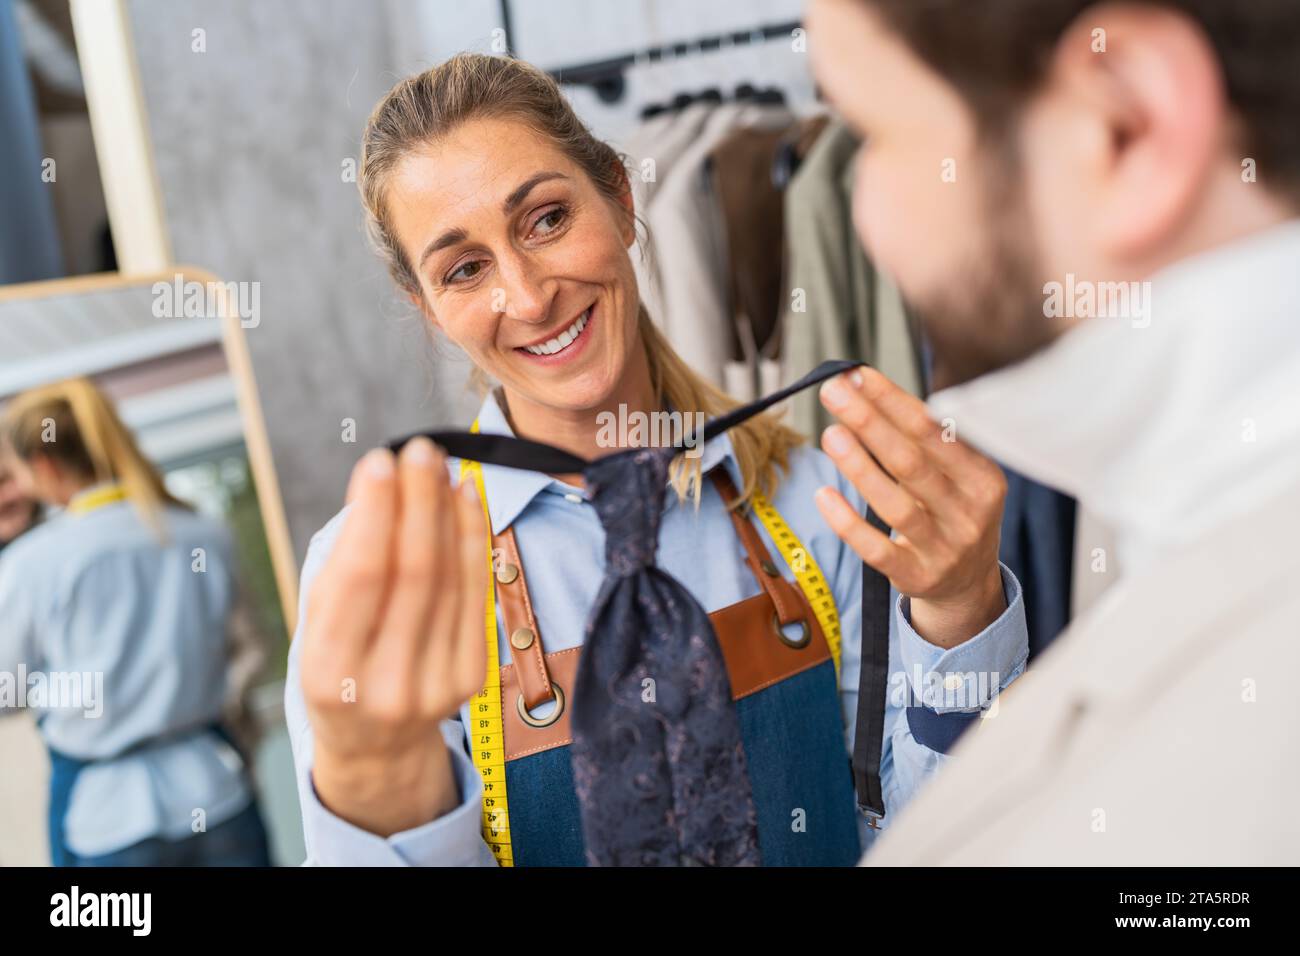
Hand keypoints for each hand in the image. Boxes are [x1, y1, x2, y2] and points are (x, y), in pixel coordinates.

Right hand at [299, 438, 489, 835]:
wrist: (376, 750)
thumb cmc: (339, 670)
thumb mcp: (318, 627)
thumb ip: (343, 564)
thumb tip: (379, 485)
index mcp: (330, 674)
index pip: (361, 577)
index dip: (374, 513)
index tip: (379, 462)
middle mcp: (384, 684)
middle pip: (414, 573)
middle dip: (417, 501)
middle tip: (419, 451)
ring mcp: (434, 685)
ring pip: (450, 580)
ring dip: (447, 512)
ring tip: (439, 466)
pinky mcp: (470, 679)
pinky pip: (476, 595)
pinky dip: (474, 539)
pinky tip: (467, 500)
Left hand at [814, 367, 1007, 647]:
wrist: (969, 583)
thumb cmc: (951, 510)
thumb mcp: (957, 475)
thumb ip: (923, 439)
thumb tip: (864, 387)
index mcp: (983, 478)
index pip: (934, 431)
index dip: (893, 401)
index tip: (857, 374)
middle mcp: (969, 513)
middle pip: (913, 462)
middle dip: (870, 422)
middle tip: (833, 391)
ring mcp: (944, 548)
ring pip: (895, 505)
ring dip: (859, 466)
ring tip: (829, 434)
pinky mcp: (917, 577)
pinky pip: (877, 550)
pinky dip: (848, 522)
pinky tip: (824, 495)